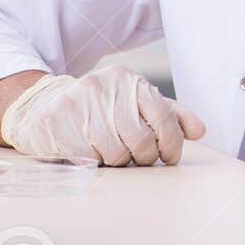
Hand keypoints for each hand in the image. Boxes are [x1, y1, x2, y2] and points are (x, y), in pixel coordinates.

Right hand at [0, 67, 205, 165]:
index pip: (163, 115)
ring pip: (116, 154)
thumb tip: (200, 130)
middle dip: (144, 157)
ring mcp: (77, 104)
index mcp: (127, 80)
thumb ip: (170, 114)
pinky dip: (95, 164)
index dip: (172, 142)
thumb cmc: (100, 108)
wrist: (44, 105)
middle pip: (141, 140)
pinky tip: (91, 153)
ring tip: (111, 152)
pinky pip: (89, 160)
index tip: (170, 157)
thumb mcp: (136, 103)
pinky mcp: (57, 125)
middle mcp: (103, 87)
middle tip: (137, 158)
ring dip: (118, 162)